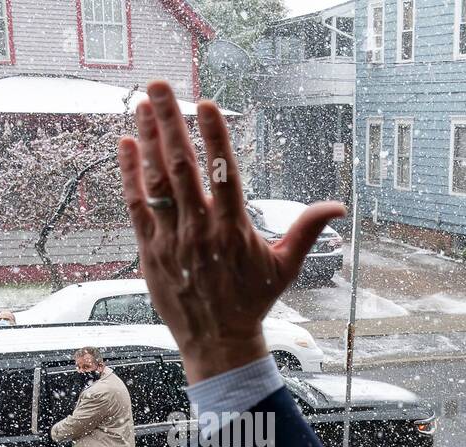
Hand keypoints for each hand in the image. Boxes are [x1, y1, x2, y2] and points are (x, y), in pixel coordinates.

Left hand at [118, 80, 345, 383]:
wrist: (218, 343)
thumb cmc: (253, 302)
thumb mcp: (286, 267)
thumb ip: (307, 230)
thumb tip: (339, 208)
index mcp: (234, 229)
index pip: (224, 173)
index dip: (215, 135)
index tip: (206, 103)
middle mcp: (200, 230)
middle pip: (182, 166)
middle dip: (171, 121)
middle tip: (161, 84)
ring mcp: (171, 240)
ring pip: (156, 181)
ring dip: (149, 139)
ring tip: (144, 103)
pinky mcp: (150, 251)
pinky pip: (136, 206)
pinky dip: (130, 174)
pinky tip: (127, 143)